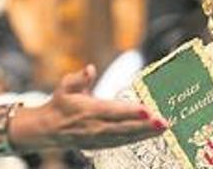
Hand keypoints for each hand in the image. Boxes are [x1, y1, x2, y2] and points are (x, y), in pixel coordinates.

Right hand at [10, 64, 166, 151]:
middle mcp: (95, 126)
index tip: (147, 110)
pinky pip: (122, 142)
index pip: (112, 111)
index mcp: (88, 110)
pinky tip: (151, 135)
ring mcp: (99, 138)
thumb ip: (78, 78)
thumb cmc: (60, 104)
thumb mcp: (64, 86)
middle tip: (163, 123)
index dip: (130, 112)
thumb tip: (90, 69)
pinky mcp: (102, 144)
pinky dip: (137, 139)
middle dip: (145, 126)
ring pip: (126, 137)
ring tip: (163, 128)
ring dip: (145, 134)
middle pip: (124, 127)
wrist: (48, 129)